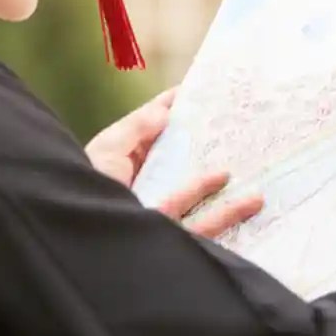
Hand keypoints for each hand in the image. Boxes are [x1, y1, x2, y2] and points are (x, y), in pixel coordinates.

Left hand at [85, 88, 263, 237]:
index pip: (157, 130)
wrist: (82, 243)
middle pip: (184, 159)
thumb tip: (166, 112)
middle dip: (209, 142)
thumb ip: (135, 129)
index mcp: (128, 163)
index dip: (177, 110)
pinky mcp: (172, 236)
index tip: (205, 92)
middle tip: (239, 123)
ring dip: (229, 179)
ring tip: (253, 161)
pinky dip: (229, 214)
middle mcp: (148, 185)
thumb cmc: (85, 192)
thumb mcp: (106, 151)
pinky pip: (206, 226)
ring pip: (202, 192)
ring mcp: (161, 211)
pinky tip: (252, 200)